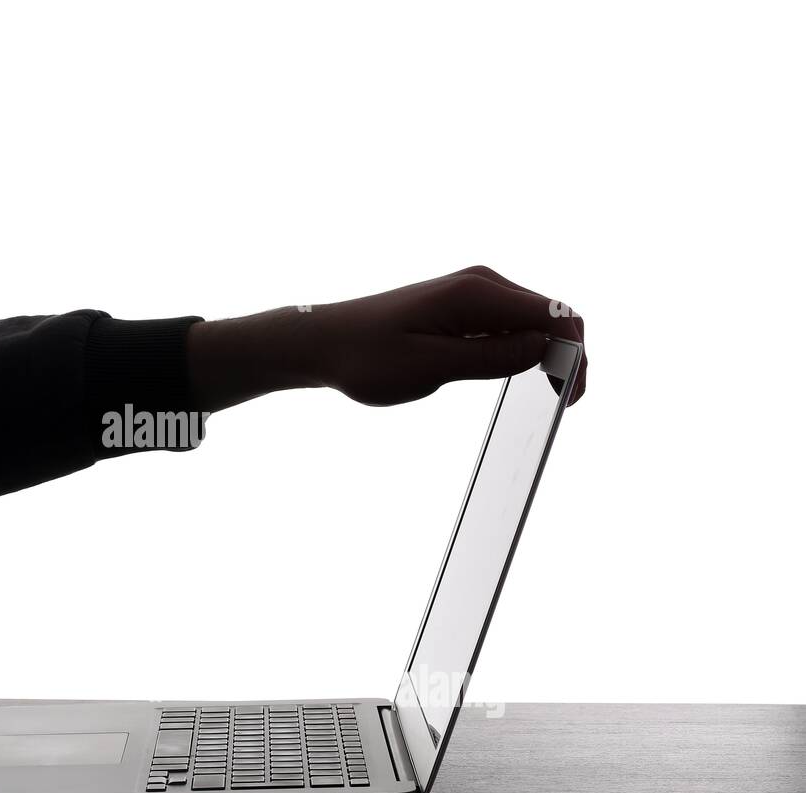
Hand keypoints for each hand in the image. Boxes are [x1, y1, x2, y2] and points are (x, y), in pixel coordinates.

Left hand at [188, 266, 586, 411]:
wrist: (323, 342)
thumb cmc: (366, 358)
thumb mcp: (430, 368)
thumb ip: (489, 357)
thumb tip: (544, 348)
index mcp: (476, 293)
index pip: (555, 316)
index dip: (575, 355)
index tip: (571, 398)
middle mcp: (481, 283)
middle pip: (551, 315)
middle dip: (567, 356)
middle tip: (564, 404)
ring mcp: (473, 292)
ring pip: (533, 320)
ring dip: (547, 353)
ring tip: (549, 394)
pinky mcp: (463, 306)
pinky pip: (509, 324)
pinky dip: (523, 348)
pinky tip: (520, 376)